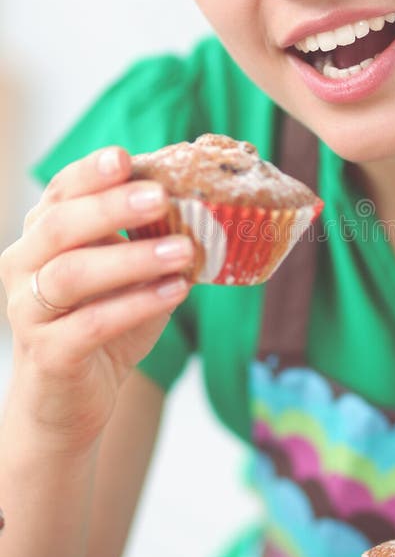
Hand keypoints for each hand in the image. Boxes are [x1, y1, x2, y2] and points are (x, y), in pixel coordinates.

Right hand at [0, 147, 192, 453]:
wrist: (70, 398)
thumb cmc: (103, 321)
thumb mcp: (128, 273)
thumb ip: (151, 238)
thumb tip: (206, 202)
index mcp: (43, 236)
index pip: (61, 192)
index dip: (90, 173)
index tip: (125, 158)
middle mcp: (25, 266)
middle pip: (59, 225)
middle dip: (111, 207)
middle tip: (160, 197)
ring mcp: (30, 311)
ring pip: (71, 273)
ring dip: (131, 258)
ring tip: (183, 251)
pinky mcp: (49, 353)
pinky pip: (89, 325)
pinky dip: (136, 305)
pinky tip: (175, 292)